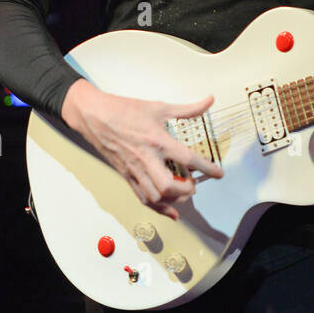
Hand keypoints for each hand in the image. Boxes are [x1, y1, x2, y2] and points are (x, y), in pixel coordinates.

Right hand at [61, 79, 223, 219]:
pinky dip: (158, 208)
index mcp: (157, 140)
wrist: (94, 116)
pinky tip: (170, 211)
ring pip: (155, 197)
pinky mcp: (126, 176)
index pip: (187, 158)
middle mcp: (146, 159)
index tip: (218, 174)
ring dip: (173, 200)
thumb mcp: (159, 107)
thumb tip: (209, 101)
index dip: (207, 168)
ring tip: (184, 193)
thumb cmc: (124, 110)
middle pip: (168, 186)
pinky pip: (143, 198)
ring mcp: (135, 170)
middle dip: (186, 189)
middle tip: (195, 184)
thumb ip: (187, 109)